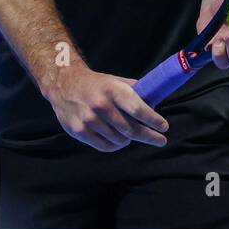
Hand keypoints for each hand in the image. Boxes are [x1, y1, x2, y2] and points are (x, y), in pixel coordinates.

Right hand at [46, 65, 168, 151]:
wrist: (65, 85)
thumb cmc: (97, 84)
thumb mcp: (117, 81)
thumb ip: (136, 92)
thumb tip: (155, 104)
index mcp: (113, 90)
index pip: (138, 109)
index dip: (153, 120)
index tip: (164, 127)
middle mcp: (101, 105)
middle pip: (131, 128)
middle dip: (149, 136)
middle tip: (160, 140)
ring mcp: (88, 119)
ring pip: (119, 139)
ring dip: (130, 140)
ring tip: (134, 136)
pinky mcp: (79, 131)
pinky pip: (104, 146)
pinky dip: (116, 146)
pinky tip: (120, 142)